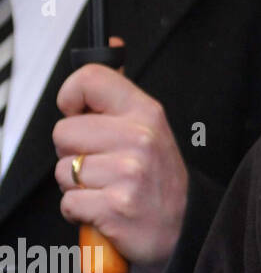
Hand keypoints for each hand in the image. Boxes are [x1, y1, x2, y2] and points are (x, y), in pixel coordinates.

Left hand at [52, 54, 187, 269]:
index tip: (80, 114)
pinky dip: (80, 211)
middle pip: (63, 132)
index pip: (89, 80)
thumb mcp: (150, 127)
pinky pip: (68, 202)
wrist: (184, 227)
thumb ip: (120, 93)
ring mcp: (128, 174)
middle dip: (73, 152)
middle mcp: (139, 139)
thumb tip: (111, 45)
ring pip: (63, 171)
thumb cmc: (159, 178)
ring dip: (77, 185)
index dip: (71, 97)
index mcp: (145, 113)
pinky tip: (105, 208)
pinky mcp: (116, 207)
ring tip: (107, 187)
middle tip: (102, 163)